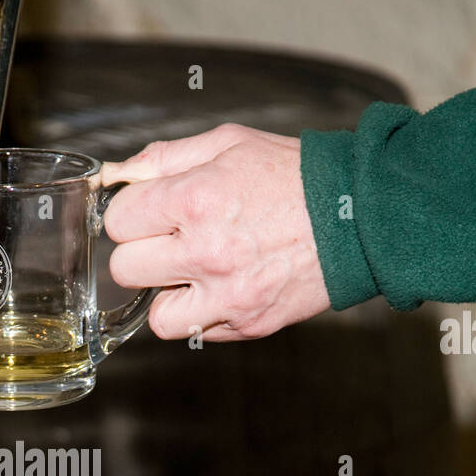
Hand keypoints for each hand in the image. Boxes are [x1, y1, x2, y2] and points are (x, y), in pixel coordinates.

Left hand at [101, 124, 329, 340]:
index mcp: (196, 199)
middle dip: (142, 253)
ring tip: (193, 272)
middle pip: (125, 269)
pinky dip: (200, 313)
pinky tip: (222, 286)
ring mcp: (227, 294)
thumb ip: (164, 159)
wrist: (359, 216)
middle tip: (171, 241)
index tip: (151, 212)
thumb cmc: (294, 176)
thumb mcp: (228, 144)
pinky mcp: (247, 322)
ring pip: (155, 314)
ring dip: (167, 294)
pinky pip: (195, 330)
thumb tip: (116, 176)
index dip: (132, 214)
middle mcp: (207, 251)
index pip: (118, 221)